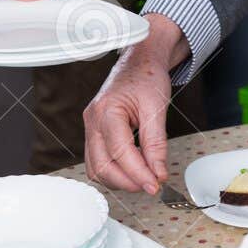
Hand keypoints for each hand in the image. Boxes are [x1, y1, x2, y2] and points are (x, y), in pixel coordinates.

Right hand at [83, 14, 188, 193]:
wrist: (138, 61)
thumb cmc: (146, 77)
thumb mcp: (157, 107)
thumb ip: (156, 143)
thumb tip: (157, 173)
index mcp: (107, 110)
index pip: (120, 153)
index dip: (138, 174)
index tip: (156, 185)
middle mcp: (92, 120)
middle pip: (101, 166)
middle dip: (127, 182)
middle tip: (151, 185)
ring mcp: (90, 127)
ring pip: (96, 168)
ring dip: (118, 180)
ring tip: (143, 179)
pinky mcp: (94, 133)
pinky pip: (97, 161)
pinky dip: (113, 171)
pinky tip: (132, 171)